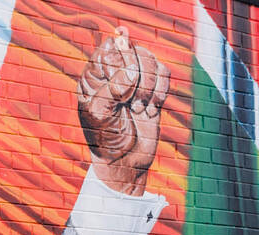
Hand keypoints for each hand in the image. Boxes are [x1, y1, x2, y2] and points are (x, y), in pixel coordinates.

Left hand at [77, 29, 169, 195]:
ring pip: (151, 59)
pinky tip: (151, 110)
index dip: (120, 63)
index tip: (120, 92)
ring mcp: (133, 79)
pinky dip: (161, 91)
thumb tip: (131, 68)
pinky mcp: (152, 89)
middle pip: (134, 49)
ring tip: (140, 110)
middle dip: (137, 77)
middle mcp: (113, 73)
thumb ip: (112, 88)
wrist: (125, 162)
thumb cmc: (105, 140)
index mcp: (93, 76)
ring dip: (150, 87)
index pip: (109, 47)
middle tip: (130, 103)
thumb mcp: (100, 115)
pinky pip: (165, 72)